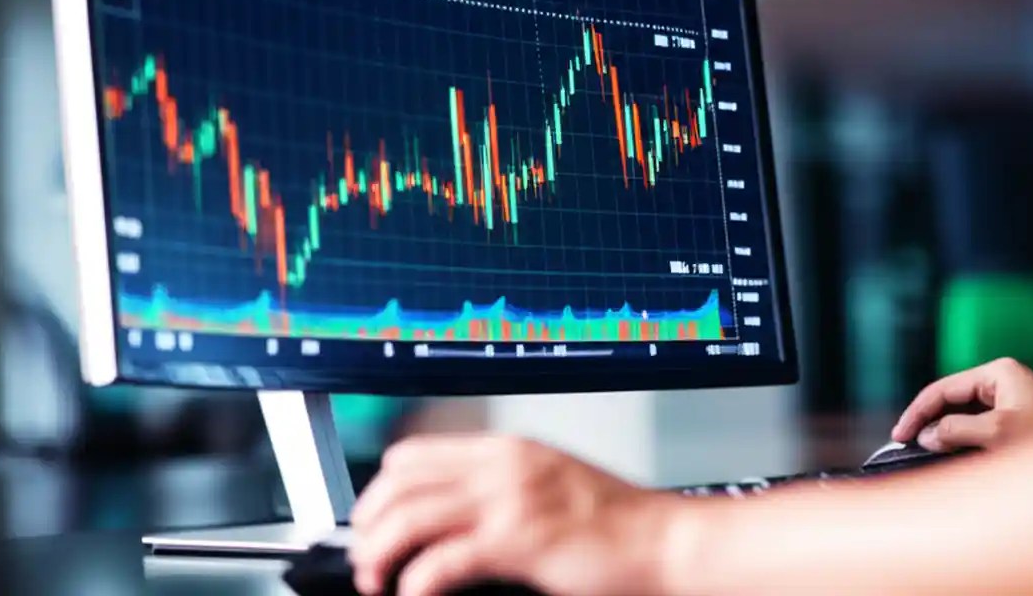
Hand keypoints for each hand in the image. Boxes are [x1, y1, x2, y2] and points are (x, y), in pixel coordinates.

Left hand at [348, 434, 682, 595]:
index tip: (372, 522)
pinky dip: (416, 583)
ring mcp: (511, 501)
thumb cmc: (619, 525)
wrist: (667, 543)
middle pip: (400, 481)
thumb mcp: (550, 487)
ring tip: (377, 580)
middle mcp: (503, 466)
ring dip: (380, 553)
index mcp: (507, 450)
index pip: (414, 455)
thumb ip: (502, 491)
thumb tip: (450, 519)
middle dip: (368, 522)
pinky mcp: (520, 542)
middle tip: (365, 558)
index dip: (382, 490)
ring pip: (410, 517)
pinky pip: (442, 561)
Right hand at [891, 357, 1032, 451]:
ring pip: (966, 415)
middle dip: (930, 423)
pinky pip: (981, 427)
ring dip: (947, 434)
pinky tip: (952, 454)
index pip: (943, 389)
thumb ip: (957, 431)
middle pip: (952, 400)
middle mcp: (1004, 381)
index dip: (917, 413)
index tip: (899, 436)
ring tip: (925, 452)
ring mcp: (1013, 401)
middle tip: (907, 445)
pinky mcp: (1019, 421)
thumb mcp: (999, 433)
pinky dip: (964, 440)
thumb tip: (928, 435)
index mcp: (999, 372)